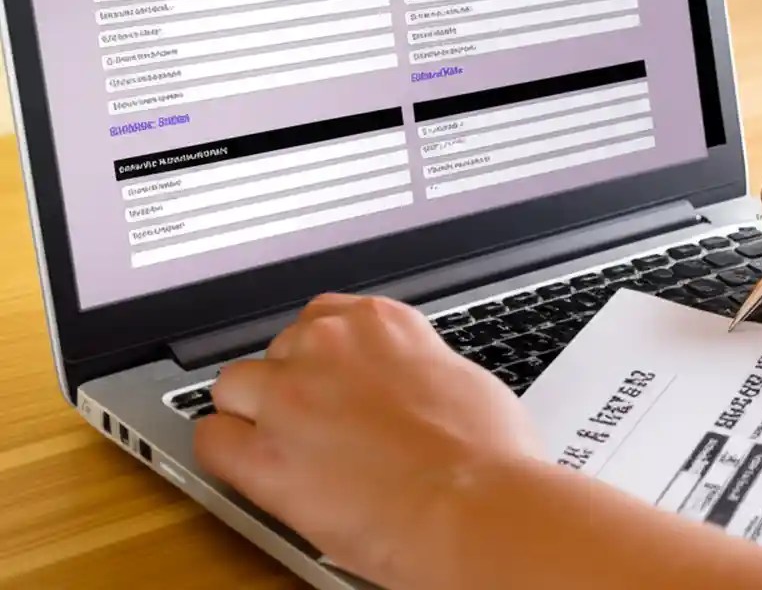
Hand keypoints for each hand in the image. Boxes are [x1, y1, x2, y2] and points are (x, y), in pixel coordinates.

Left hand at [194, 294, 538, 588]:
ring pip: (234, 387)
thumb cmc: (488, 455)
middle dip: (293, 384)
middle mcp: (328, 347)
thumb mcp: (465, 380)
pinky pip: (212, 441)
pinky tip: (247, 468)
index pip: (325, 318)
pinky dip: (225, 454)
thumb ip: (421, 369)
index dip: (326, 357)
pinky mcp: (265, 457)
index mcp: (380, 323)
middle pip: (278, 351)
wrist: (474, 506)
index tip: (333, 378)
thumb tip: (417, 385)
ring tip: (281, 446)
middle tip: (318, 423)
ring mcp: (289, 399)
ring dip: (253, 414)